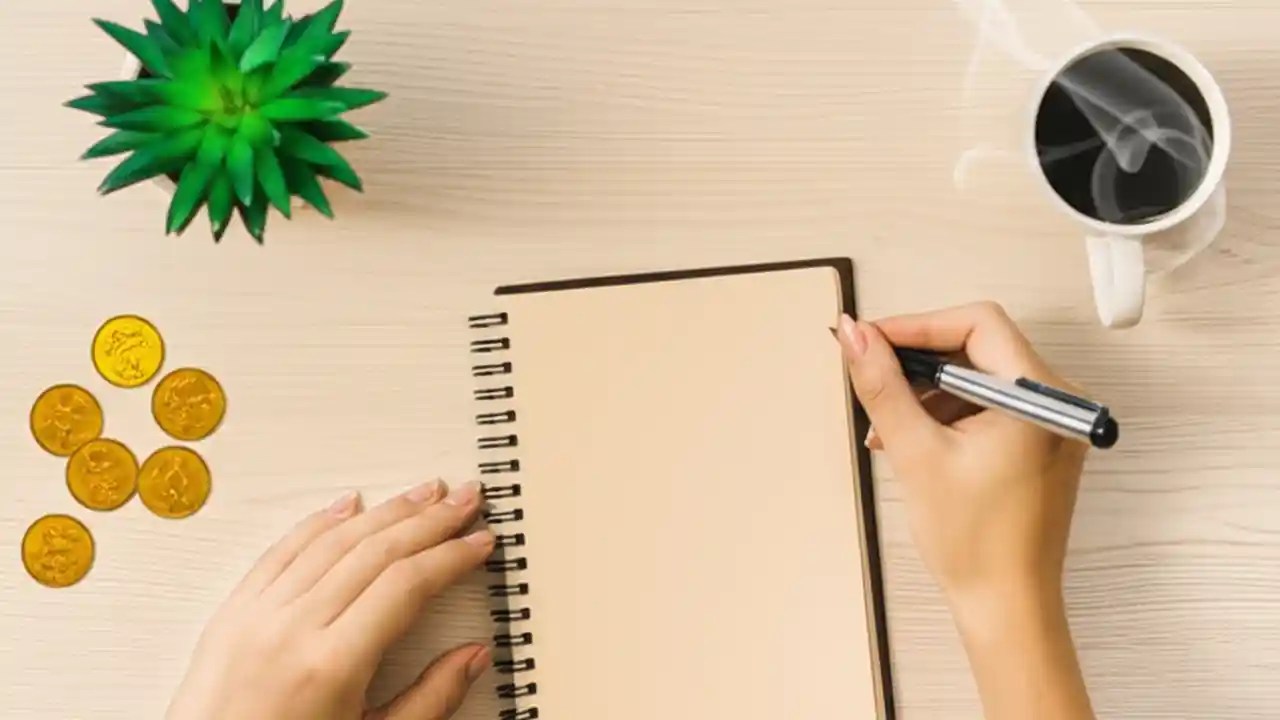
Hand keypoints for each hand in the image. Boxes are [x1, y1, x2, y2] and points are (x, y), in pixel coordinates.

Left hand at [166, 480, 496, 719]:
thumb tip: (471, 658)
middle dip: (429, 520)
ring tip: (422, 495)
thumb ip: (429, 700)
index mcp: (330, 665)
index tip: (478, 542)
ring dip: (385, 511)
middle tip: (463, 500)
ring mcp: (256, 616)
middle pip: (375, 551)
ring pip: (332, 540)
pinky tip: (348, 506)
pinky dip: (320, 522)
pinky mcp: (231, 614)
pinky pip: (281, 550)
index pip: (406, 584)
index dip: (451, 556)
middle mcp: (290, 629)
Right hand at [836, 302, 1094, 719]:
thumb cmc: (974, 542)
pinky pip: (986, 403)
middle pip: (978, 345)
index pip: (976, 324)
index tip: (869, 340)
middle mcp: (1057, 400)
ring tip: (886, 427)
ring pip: (977, 375)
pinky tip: (911, 439)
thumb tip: (855, 335)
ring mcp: (1049, 421)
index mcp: (1040, 396)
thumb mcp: (916, 454)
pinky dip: (946, 412)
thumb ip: (883, 386)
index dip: (916, 325)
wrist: (1006, 605)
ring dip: (926, 390)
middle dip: (918, 360)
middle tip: (871, 375)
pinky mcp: (1037, 441)